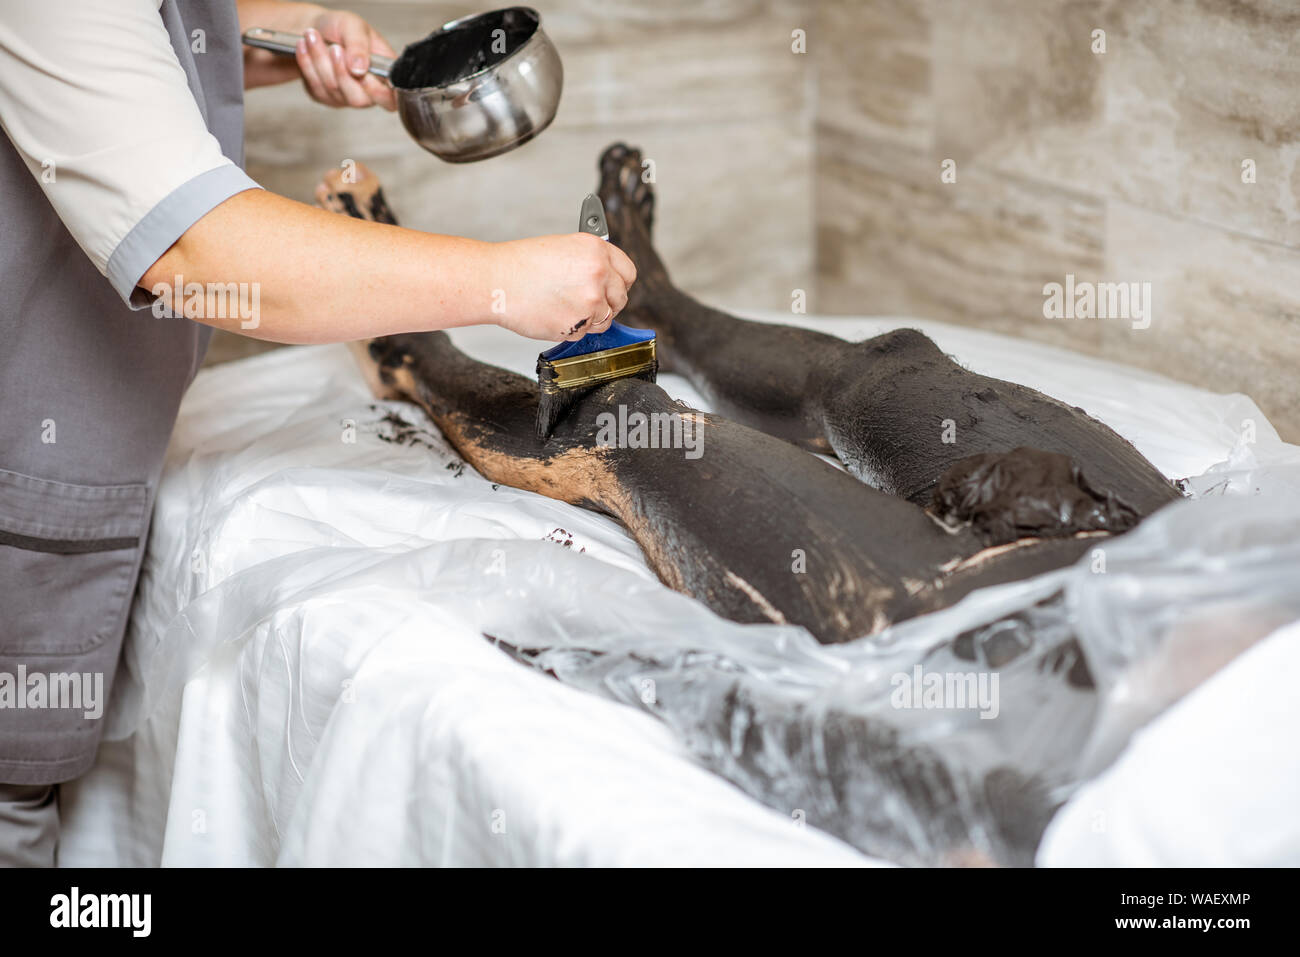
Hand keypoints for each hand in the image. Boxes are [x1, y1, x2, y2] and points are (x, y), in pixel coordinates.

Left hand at [295, 9, 396, 109]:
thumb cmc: (341, 27)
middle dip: (340, 70)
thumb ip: (360, 46)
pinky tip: (304, 47)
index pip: (390, 98)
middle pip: (357, 98)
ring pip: (333, 90)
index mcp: (384, 74)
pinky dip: (307, 64)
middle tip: (334, 47)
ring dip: (320, 61)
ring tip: (312, 36)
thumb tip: (361, 68)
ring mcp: (346, 97)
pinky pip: (316, 87)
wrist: (317, 28)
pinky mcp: (325, 97)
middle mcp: (368, 91)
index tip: (360, 72)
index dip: (376, 91)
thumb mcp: (354, 26)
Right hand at [488, 233, 637, 341]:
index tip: (613, 288)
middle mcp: (598, 273)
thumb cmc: (520, 265)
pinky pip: (585, 333)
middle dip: (607, 303)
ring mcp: (590, 300)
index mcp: (595, 249)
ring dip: (590, 319)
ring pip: (605, 319)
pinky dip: (572, 329)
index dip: (620, 283)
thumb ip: (590, 263)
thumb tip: (606, 279)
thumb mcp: (563, 249)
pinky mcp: (579, 324)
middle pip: (621, 298)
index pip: (628, 272)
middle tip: (585, 302)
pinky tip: (553, 314)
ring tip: (563, 307)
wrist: (496, 281)